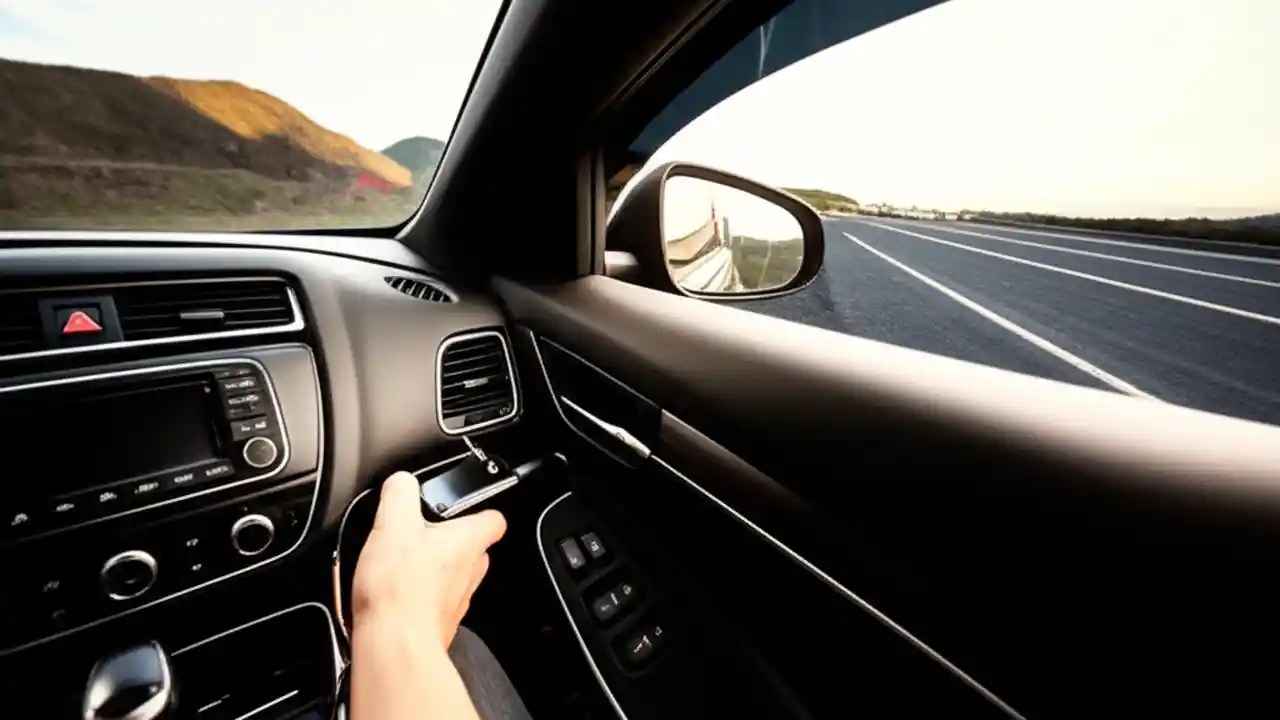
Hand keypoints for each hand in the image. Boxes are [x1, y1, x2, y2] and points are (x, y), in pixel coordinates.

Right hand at [352, 471, 506, 650]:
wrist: (394, 644)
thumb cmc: (401, 588)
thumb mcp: (393, 523)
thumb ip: (401, 492)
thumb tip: (402, 480)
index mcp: (468, 542)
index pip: (493, 519)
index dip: (482, 509)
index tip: (467, 506)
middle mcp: (470, 573)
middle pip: (472, 549)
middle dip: (450, 540)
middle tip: (422, 534)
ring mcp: (456, 601)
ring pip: (453, 577)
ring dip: (434, 569)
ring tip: (403, 564)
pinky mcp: (437, 623)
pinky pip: (433, 602)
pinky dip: (419, 596)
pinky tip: (394, 594)